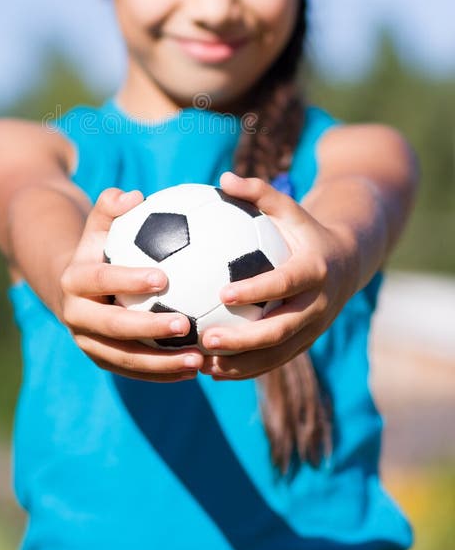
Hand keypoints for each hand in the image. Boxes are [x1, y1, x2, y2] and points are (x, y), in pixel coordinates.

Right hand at [59, 187, 204, 381]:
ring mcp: (88, 343)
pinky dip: (162, 374)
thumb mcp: (99, 222)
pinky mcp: (102, 361)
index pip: (101, 280)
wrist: (76, 287)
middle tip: (187, 325)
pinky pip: (134, 372)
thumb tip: (134, 195)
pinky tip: (195, 368)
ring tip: (198, 360)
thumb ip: (111, 204)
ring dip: (161, 363)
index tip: (164, 278)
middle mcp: (76, 316)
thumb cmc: (99, 246)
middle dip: (148, 328)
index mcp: (74, 280)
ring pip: (124, 358)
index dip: (128, 280)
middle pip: (112, 327)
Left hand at [200, 171, 357, 379]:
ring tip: (203, 364)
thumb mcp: (288, 208)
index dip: (256, 290)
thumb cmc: (303, 230)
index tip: (223, 293)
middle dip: (244, 339)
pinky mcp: (304, 344)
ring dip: (241, 363)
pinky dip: (246, 370)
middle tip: (206, 338)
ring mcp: (312, 329)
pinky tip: (212, 371)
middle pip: (280, 329)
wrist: (346, 262)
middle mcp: (317, 305)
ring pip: (276, 354)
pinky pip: (274, 362)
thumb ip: (258, 192)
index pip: (283, 283)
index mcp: (313, 270)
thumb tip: (223, 178)